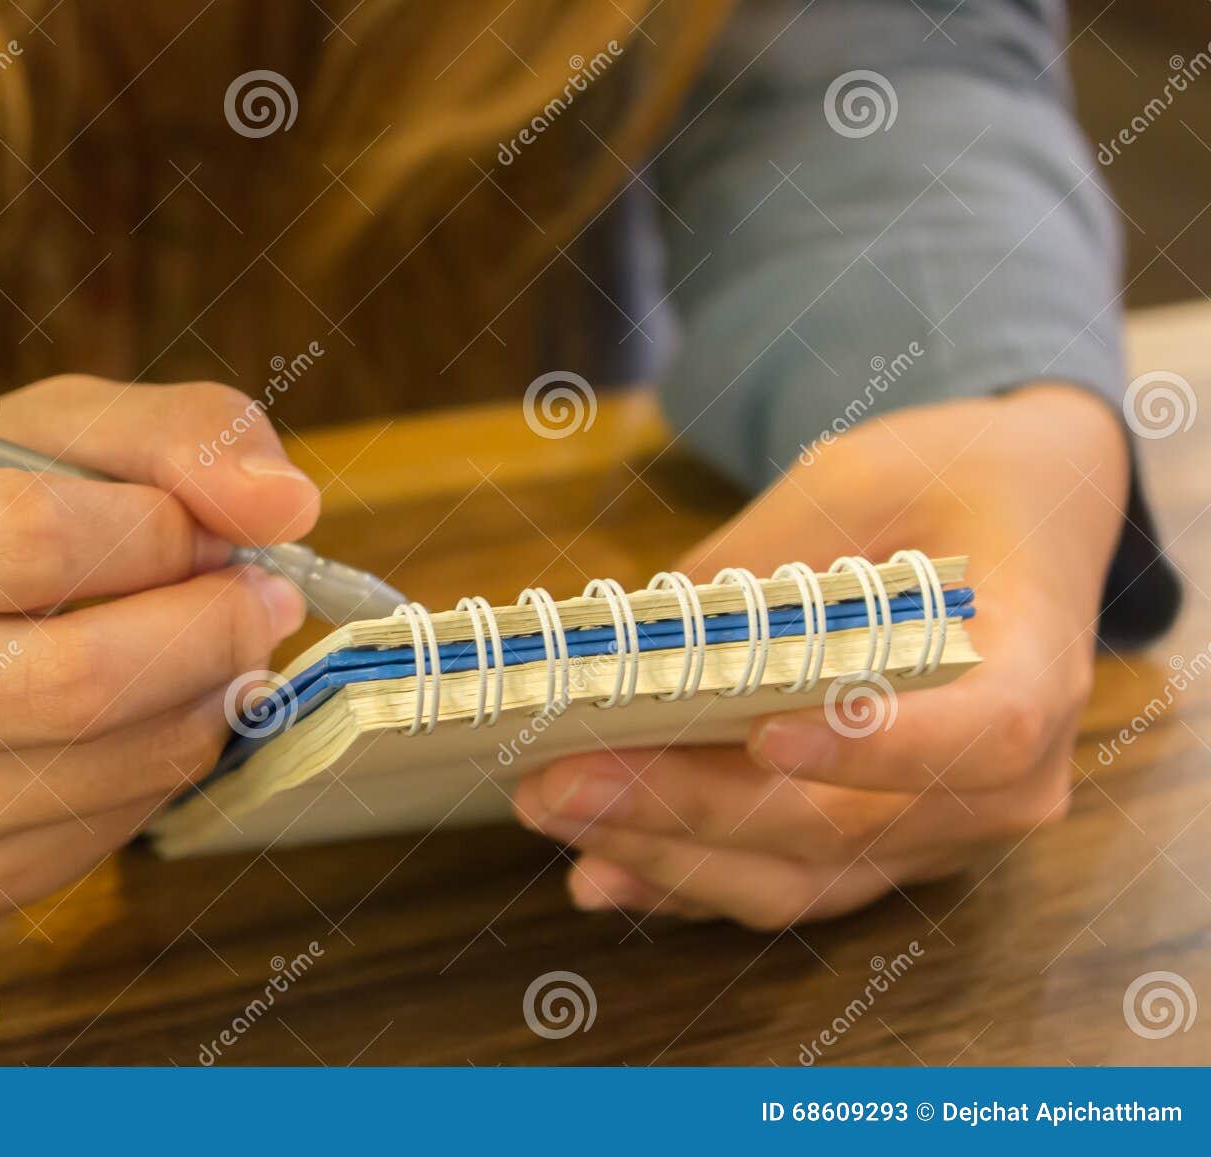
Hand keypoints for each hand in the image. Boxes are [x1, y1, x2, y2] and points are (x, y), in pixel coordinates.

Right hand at [0, 375, 317, 915]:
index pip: (34, 541)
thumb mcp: (55, 432)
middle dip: (213, 632)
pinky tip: (159, 713)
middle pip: (74, 682)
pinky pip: (111, 832)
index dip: (167, 533)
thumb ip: (179, 437)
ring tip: (219, 649)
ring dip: (208, 702)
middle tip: (264, 597)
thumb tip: (285, 506)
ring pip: (107, 768)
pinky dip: (169, 764)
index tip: (219, 530)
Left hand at [512, 384, 1127, 928]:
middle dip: (686, 809)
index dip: (877, 749)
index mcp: (1035, 669)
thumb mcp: (857, 482)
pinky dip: (686, 883)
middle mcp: (1005, 783)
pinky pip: (782, 886)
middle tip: (561, 779)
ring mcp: (942, 832)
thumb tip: (637, 652)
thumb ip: (764, 572)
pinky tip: (598, 869)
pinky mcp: (882, 850)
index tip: (767, 734)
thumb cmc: (947, 483)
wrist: (1017, 515)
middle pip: (840, 827)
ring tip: (554, 812)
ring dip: (664, 855)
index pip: (979, 737)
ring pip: (799, 879)